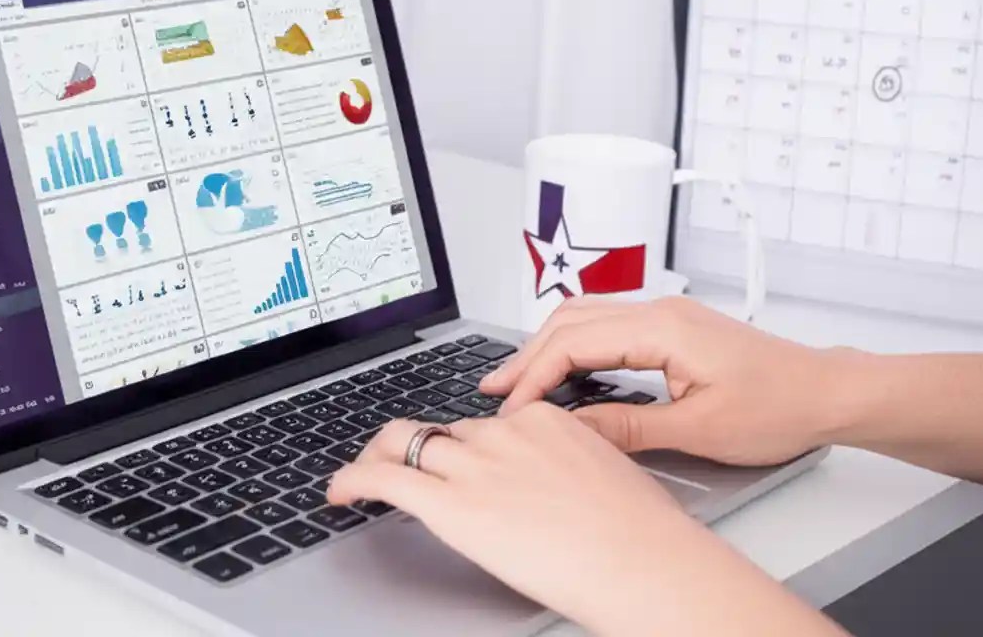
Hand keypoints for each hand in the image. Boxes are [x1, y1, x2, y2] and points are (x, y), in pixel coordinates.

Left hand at [327, 404, 696, 631]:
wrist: (642, 562)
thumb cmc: (640, 533)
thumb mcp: (606, 474)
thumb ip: (565, 467)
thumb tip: (551, 486)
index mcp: (542, 419)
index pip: (485, 422)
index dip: (464, 446)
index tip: (456, 459)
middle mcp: (503, 432)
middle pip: (444, 431)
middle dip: (419, 447)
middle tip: (396, 459)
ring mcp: (474, 464)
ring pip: (406, 443)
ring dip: (380, 458)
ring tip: (363, 474)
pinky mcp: (450, 502)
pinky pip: (385, 479)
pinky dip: (353, 480)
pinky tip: (339, 492)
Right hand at [481, 297, 850, 466]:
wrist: (828, 392)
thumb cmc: (781, 406)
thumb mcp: (699, 429)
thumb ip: (627, 427)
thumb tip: (571, 430)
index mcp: (662, 328)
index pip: (573, 342)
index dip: (534, 376)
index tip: (511, 408)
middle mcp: (659, 311)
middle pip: (569, 321)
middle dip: (527, 356)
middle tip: (494, 392)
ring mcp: (665, 316)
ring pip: (585, 318)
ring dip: (546, 348)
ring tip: (517, 382)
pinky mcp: (671, 328)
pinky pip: (606, 327)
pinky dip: (573, 346)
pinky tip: (563, 372)